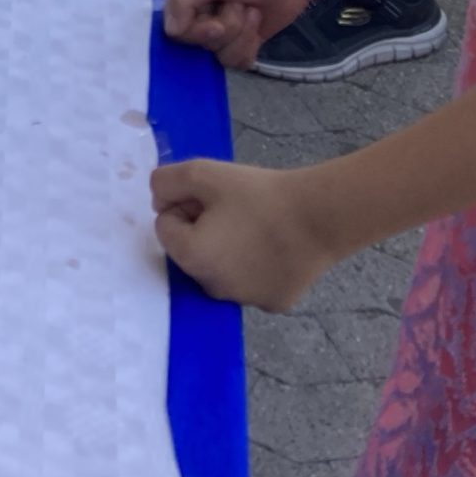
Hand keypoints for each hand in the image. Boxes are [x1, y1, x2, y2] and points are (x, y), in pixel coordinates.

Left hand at [151, 159, 336, 312]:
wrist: (318, 216)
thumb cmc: (257, 194)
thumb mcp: (202, 172)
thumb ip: (165, 182)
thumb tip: (157, 201)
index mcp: (193, 259)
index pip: (164, 228)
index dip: (182, 205)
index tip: (208, 198)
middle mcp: (214, 289)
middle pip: (190, 252)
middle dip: (200, 229)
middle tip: (230, 209)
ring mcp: (245, 301)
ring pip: (219, 269)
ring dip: (225, 249)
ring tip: (254, 225)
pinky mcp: (273, 304)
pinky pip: (249, 282)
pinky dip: (253, 266)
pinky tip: (272, 246)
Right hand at [164, 0, 311, 67]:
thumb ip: (182, 0)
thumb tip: (171, 32)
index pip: (176, 32)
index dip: (197, 32)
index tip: (215, 24)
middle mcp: (199, 18)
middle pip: (201, 46)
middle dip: (226, 29)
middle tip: (239, 6)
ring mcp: (222, 34)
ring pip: (221, 58)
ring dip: (242, 36)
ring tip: (252, 12)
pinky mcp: (242, 45)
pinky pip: (237, 63)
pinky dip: (249, 47)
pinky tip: (258, 28)